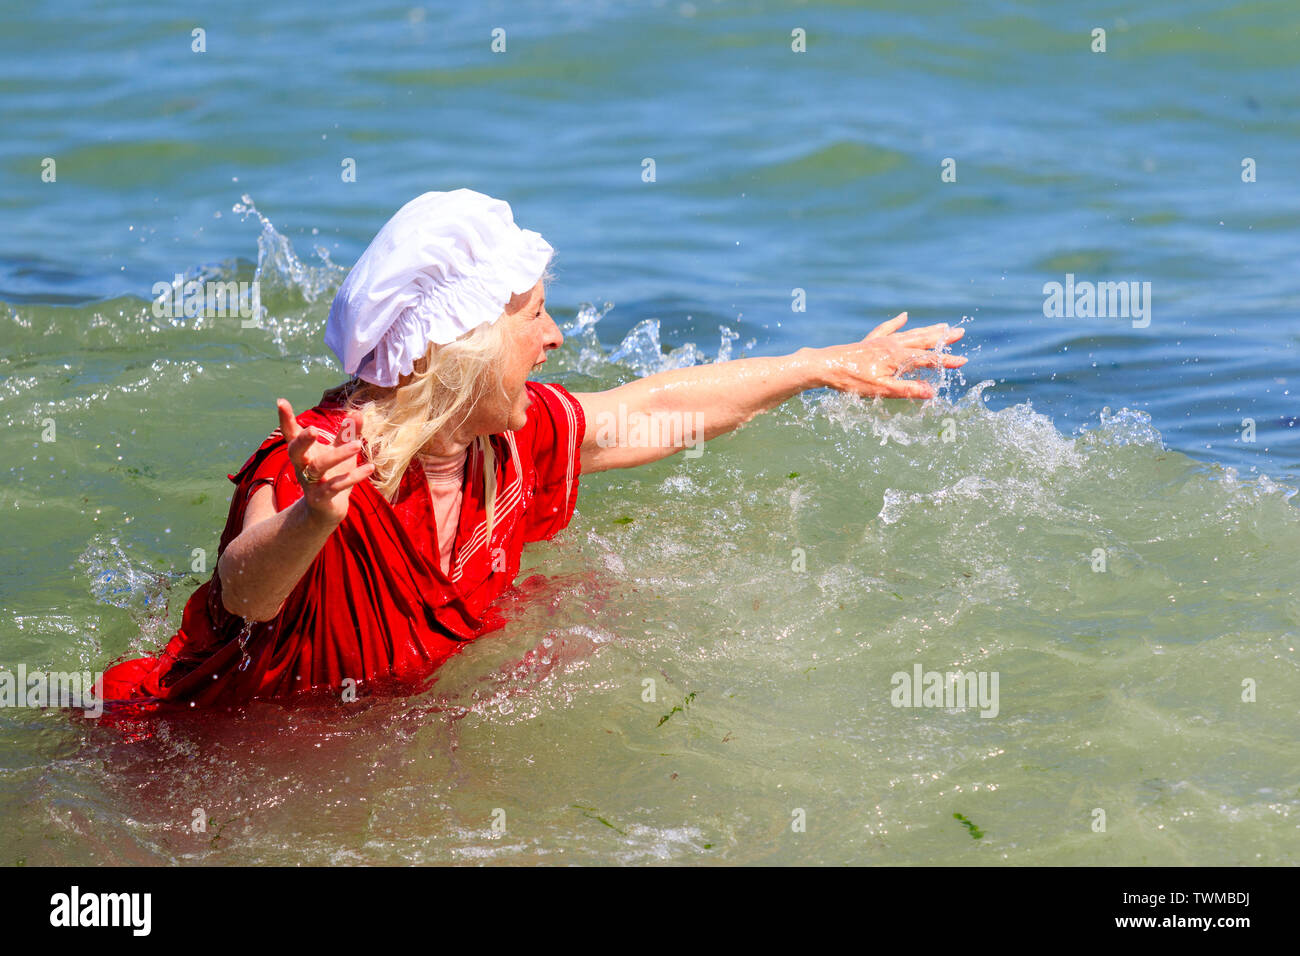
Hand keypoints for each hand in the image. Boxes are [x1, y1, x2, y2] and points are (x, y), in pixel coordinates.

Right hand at [276, 399, 374, 525]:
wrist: (329, 509)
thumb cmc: (333, 473)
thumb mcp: (340, 451)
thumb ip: (348, 433)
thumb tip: (358, 412)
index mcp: (304, 452)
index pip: (291, 433)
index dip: (285, 418)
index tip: (280, 401)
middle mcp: (302, 466)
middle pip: (295, 451)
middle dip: (302, 440)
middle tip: (313, 429)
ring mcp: (310, 482)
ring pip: (318, 467)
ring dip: (337, 455)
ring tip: (357, 444)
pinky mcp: (321, 497)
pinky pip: (335, 486)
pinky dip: (353, 476)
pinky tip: (370, 467)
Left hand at [816, 312, 966, 399]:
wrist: (825, 366)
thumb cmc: (852, 381)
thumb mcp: (881, 390)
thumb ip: (908, 391)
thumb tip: (933, 392)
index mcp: (898, 357)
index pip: (928, 359)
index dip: (946, 361)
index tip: (963, 361)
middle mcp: (892, 345)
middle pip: (923, 340)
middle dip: (942, 338)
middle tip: (960, 332)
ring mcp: (881, 341)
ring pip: (910, 333)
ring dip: (927, 330)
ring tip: (943, 325)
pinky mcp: (869, 342)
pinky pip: (887, 329)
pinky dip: (897, 322)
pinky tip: (904, 316)